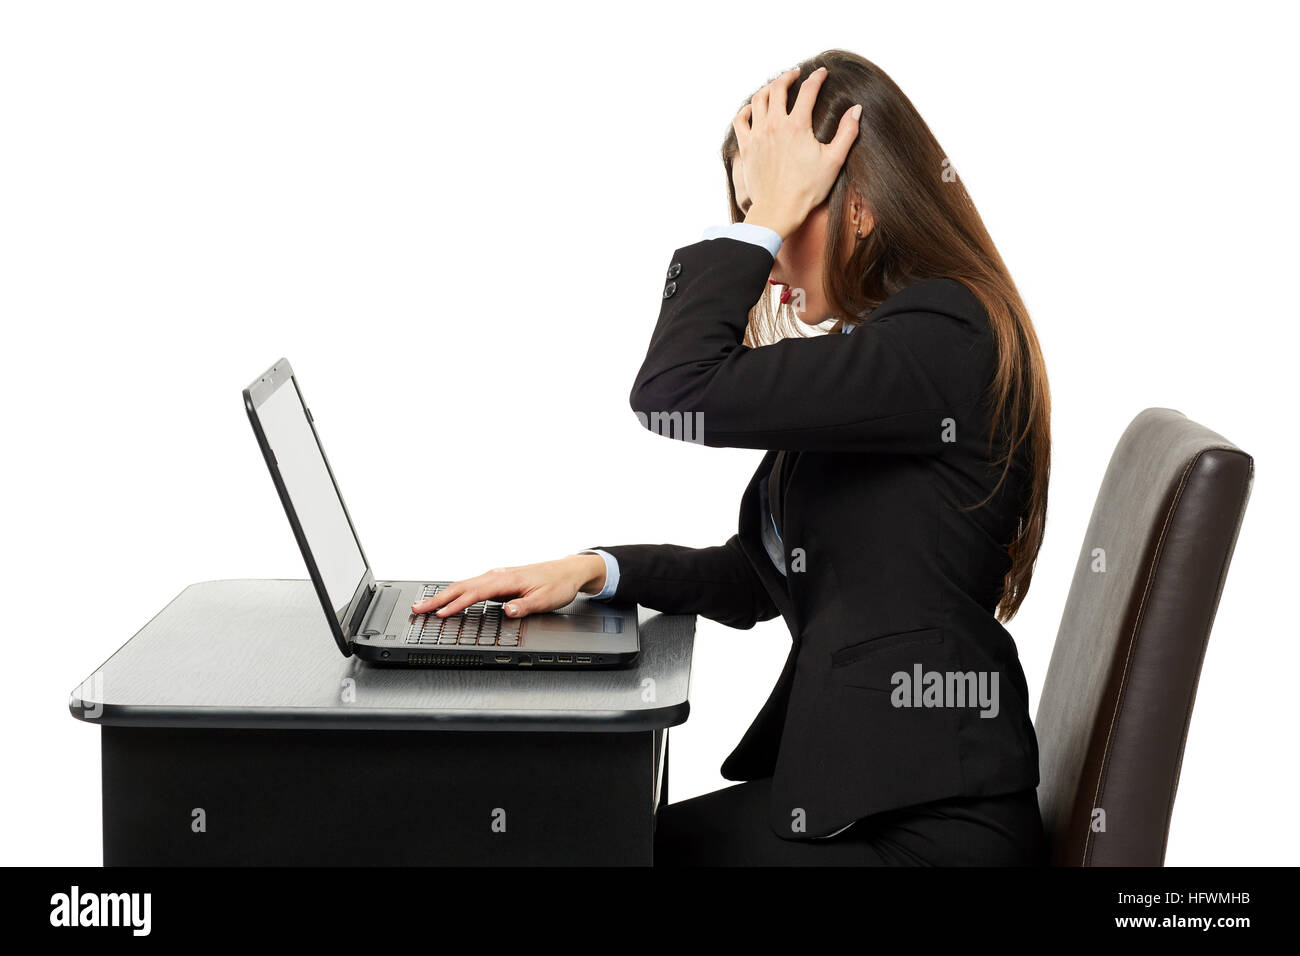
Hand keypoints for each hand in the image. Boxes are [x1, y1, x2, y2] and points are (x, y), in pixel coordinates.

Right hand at [410, 553, 606, 618]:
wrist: (569, 571)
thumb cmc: (558, 584)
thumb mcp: (545, 599)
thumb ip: (524, 606)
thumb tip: (507, 611)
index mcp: (506, 579)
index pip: (474, 593)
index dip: (456, 605)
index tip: (440, 614)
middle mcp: (497, 575)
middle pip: (461, 587)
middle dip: (438, 598)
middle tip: (417, 609)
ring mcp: (496, 576)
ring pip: (464, 585)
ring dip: (443, 595)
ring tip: (425, 605)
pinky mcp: (498, 580)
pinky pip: (471, 586)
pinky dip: (456, 592)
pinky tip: (448, 599)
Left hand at [732, 66, 860, 238]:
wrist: (778, 211)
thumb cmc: (807, 189)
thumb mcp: (833, 161)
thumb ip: (847, 133)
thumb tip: (856, 110)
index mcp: (797, 125)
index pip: (808, 90)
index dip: (817, 77)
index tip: (822, 72)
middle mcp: (774, 125)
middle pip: (778, 88)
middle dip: (789, 76)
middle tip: (796, 74)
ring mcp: (757, 135)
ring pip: (758, 99)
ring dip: (768, 88)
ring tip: (776, 86)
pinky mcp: (746, 147)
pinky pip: (740, 120)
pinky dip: (746, 110)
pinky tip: (753, 109)